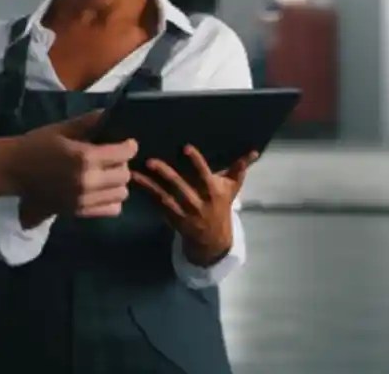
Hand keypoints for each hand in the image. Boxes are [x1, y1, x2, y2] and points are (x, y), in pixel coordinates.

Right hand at [9, 110, 138, 221]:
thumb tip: (110, 114)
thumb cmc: (37, 145)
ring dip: (117, 183)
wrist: (14, 170)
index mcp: (85, 157)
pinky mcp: (78, 212)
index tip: (126, 143)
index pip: (123, 154)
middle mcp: (87, 181)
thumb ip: (89, 122)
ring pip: (121, 194)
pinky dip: (111, 200)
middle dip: (122, 164)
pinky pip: (110, 210)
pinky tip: (101, 190)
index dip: (129, 146)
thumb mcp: (63, 129)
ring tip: (107, 175)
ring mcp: (83, 199)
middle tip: (113, 158)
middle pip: (124, 175)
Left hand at [132, 146, 258, 266]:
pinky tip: (136, 182)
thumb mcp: (233, 188)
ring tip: (134, 173)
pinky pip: (158, 205)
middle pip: (181, 186)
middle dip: (166, 174)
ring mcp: (184, 212)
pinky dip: (147, 193)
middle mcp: (199, 203)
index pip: (204, 174)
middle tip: (151, 161)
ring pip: (165, 197)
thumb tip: (254, 151)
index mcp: (214, 192)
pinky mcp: (172, 218)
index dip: (196, 161)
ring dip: (150, 184)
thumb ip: (240, 169)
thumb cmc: (222, 206)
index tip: (186, 148)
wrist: (213, 240)